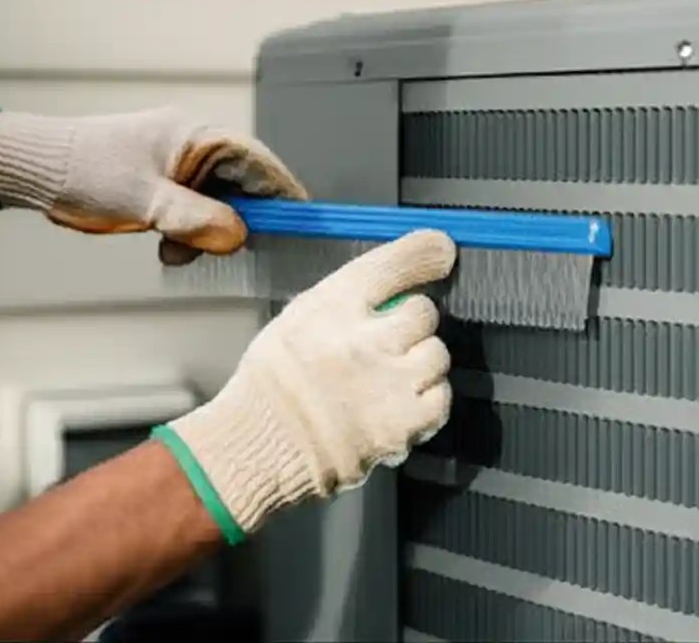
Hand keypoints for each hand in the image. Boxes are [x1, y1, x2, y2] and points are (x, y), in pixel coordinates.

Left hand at [0, 106, 307, 263]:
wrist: (36, 169)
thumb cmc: (85, 171)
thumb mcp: (146, 200)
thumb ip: (197, 218)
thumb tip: (240, 236)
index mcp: (199, 136)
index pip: (260, 164)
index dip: (282, 195)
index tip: (299, 224)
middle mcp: (196, 146)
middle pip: (244, 187)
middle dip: (235, 222)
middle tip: (222, 248)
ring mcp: (181, 165)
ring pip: (220, 205)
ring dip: (208, 232)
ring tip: (177, 248)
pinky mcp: (166, 183)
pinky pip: (196, 211)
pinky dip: (189, 233)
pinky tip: (167, 245)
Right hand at [158, 229, 456, 536]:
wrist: (257, 448)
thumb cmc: (275, 382)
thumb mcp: (298, 318)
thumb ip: (348, 297)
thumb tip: (404, 276)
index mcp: (330, 306)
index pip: (393, 265)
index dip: (425, 253)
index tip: (442, 250)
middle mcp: (364, 340)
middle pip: (424, 312)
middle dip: (411, 324)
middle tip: (389, 343)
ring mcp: (388, 384)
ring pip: (437, 355)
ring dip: (421, 363)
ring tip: (391, 379)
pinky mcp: (402, 425)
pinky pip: (440, 398)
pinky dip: (427, 400)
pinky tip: (400, 405)